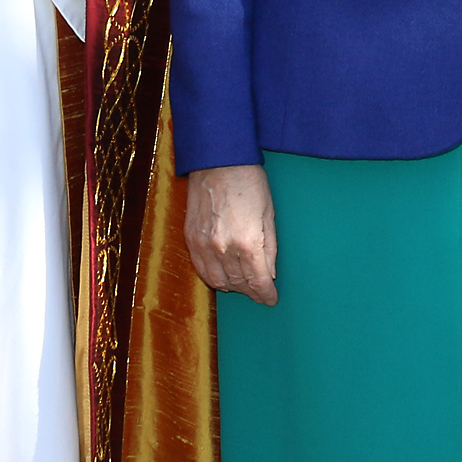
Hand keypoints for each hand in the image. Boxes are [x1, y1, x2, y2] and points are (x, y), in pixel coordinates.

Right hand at [186, 164, 278, 305]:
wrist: (218, 162)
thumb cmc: (249, 182)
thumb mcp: (269, 214)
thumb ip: (270, 248)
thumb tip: (269, 274)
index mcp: (248, 242)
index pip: (258, 281)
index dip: (266, 294)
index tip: (271, 299)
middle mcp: (224, 248)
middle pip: (239, 283)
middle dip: (251, 291)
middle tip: (259, 292)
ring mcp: (204, 245)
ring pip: (218, 281)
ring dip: (232, 287)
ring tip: (243, 286)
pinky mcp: (190, 239)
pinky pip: (201, 269)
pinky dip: (212, 277)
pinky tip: (222, 277)